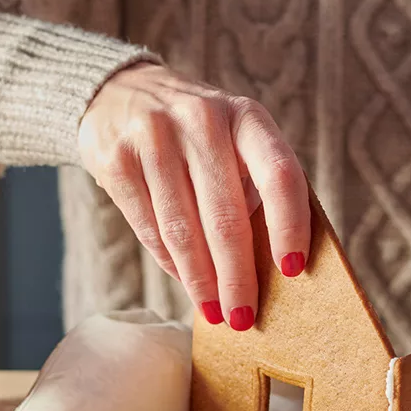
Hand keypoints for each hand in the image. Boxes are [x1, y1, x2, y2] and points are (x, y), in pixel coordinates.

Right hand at [77, 62, 310, 328]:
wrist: (119, 92)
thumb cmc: (194, 132)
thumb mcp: (232, 139)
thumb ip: (252, 187)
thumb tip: (267, 269)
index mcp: (246, 115)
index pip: (279, 174)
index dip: (290, 225)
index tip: (294, 271)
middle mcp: (201, 119)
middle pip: (226, 215)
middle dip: (236, 276)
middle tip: (243, 317)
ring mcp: (154, 136)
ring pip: (182, 228)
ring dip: (200, 280)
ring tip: (213, 310)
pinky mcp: (117, 158)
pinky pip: (148, 225)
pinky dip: (168, 261)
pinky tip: (182, 279)